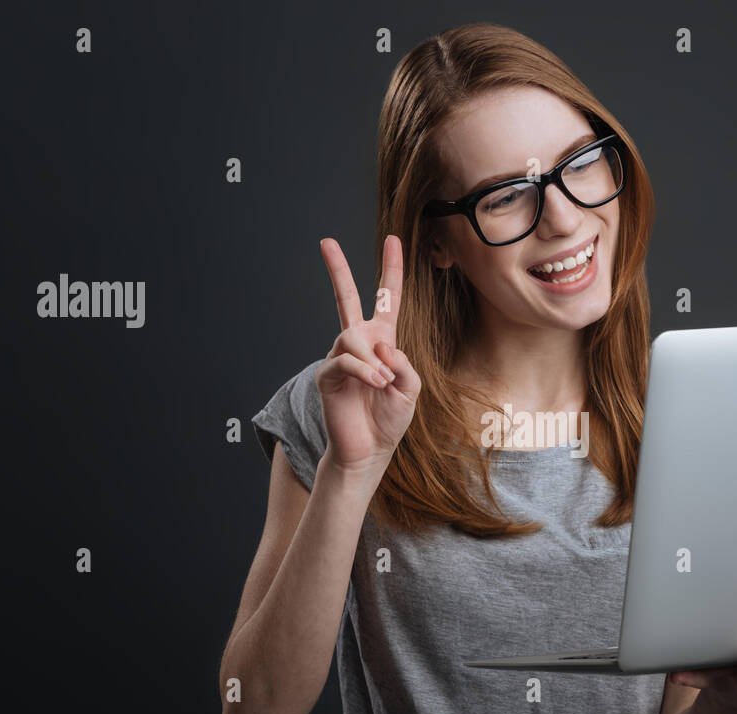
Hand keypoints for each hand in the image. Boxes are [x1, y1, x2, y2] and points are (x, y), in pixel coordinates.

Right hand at [315, 235, 421, 476]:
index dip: (390, 270)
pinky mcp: (327, 376)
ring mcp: (340, 357)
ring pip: (352, 338)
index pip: (386, 299)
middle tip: (326, 241)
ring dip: (373, 361)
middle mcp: (358, 343)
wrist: (369, 450)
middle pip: (347, 298)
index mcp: (382, 341)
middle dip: (337, 269)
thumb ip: (404, 362)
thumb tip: (380, 345)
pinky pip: (345, 361)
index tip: (393, 240)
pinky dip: (364, 371)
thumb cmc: (389, 419)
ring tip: (383, 384)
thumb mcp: (411, 388)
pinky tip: (375, 384)